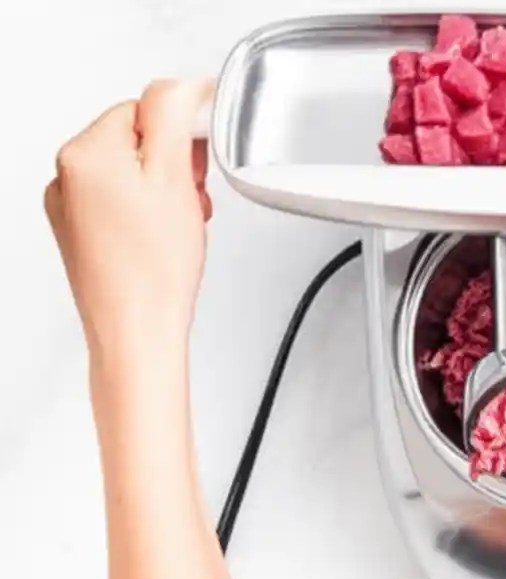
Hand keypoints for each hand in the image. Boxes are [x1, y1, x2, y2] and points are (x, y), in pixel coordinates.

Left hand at [45, 78, 214, 356]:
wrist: (136, 329)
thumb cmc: (154, 268)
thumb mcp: (175, 175)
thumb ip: (174, 115)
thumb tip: (181, 83)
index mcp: (84, 151)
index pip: (146, 109)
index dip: (183, 137)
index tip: (199, 167)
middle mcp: (67, 174)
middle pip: (138, 139)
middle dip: (175, 165)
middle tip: (191, 201)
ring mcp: (70, 205)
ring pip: (133, 171)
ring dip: (166, 189)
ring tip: (178, 224)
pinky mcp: (80, 231)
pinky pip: (122, 201)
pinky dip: (149, 211)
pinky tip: (163, 238)